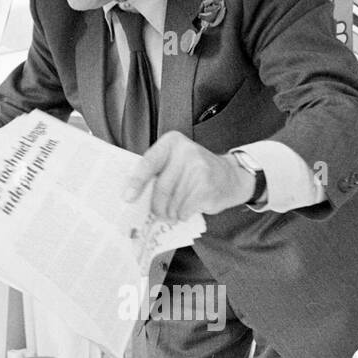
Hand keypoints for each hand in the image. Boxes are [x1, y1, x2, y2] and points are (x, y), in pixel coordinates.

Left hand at [125, 133, 252, 221]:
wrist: (230, 177)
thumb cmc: (195, 171)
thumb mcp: (175, 161)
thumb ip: (156, 172)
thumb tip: (132, 196)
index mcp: (171, 142)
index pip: (149, 163)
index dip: (136, 182)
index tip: (127, 198)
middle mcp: (186, 152)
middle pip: (160, 188)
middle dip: (157, 207)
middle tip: (158, 213)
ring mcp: (198, 168)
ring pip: (172, 202)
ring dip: (171, 213)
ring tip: (176, 210)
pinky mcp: (207, 186)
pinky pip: (184, 209)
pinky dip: (182, 215)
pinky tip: (187, 210)